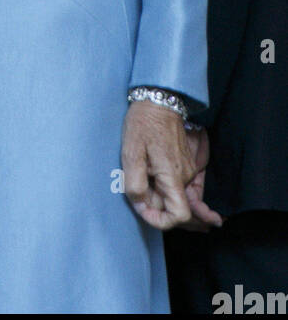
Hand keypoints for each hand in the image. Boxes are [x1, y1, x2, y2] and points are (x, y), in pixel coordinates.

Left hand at [121, 101, 221, 230]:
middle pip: (171, 205)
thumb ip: (135, 183)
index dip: (160, 219)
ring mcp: (187, 170)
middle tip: (133, 184)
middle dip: (151, 202)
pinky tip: (146, 168)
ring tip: (139, 172)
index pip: (179, 215)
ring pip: (171, 194)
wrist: (159, 100)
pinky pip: (173, 182)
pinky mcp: (185, 163)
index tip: (142, 208)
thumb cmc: (143, 124)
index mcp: (173, 176)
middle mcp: (185, 176)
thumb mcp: (131, 153)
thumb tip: (140, 204)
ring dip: (153, 191)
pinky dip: (159, 182)